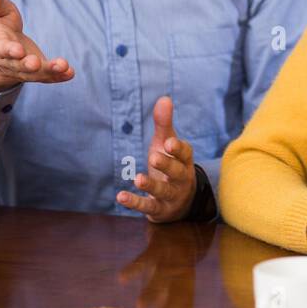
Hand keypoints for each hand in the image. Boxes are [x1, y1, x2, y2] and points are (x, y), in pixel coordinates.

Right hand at [0, 0, 73, 93]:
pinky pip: (47, 77)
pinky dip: (58, 76)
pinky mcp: (36, 71)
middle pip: (17, 65)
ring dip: (48, 71)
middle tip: (35, 64)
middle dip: (27, 65)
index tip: (17, 51)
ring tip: (63, 67)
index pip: (1, 48)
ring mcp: (22, 68)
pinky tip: (70, 73)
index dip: (8, 50)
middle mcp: (8, 60)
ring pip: (34, 73)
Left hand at [117, 96, 196, 223]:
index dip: (178, 149)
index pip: (185, 154)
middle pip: (177, 172)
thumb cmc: (171, 166)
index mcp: (185, 161)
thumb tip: (164, 98)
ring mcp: (171, 196)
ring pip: (163, 191)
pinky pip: (148, 207)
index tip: (169, 142)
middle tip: (153, 157)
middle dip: (167, 165)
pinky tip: (121, 197)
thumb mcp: (167, 145)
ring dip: (151, 185)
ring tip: (138, 178)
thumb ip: (164, 124)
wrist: (180, 202)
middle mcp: (181, 179)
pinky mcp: (158, 209)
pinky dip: (135, 202)